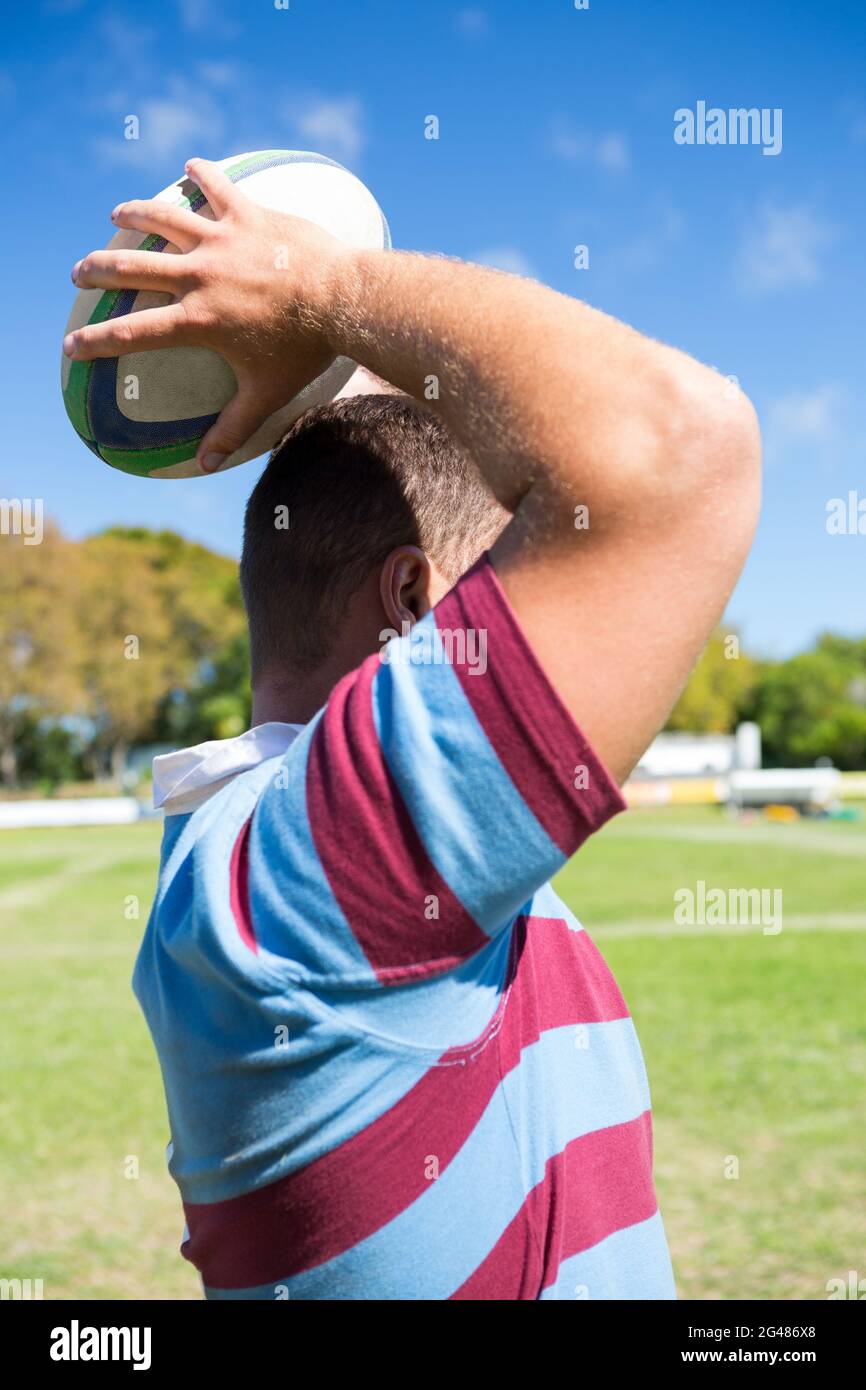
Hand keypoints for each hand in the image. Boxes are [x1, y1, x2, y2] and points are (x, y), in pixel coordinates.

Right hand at [64, 157, 354, 470]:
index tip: (71, 347)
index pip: (132, 335)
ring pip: (163, 218)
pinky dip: (202, 173)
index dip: (95, 342)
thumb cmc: (305, 352)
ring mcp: (222, 240)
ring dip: (136, 213)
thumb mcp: (266, 395)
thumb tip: (206, 466)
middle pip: (132, 268)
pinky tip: (191, 164)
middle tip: (80, 273)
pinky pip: (218, 186)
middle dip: (98, 270)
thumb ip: (233, 429)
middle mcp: (199, 276)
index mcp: (197, 320)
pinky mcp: (248, 214)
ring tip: (118, 212)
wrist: (344, 300)